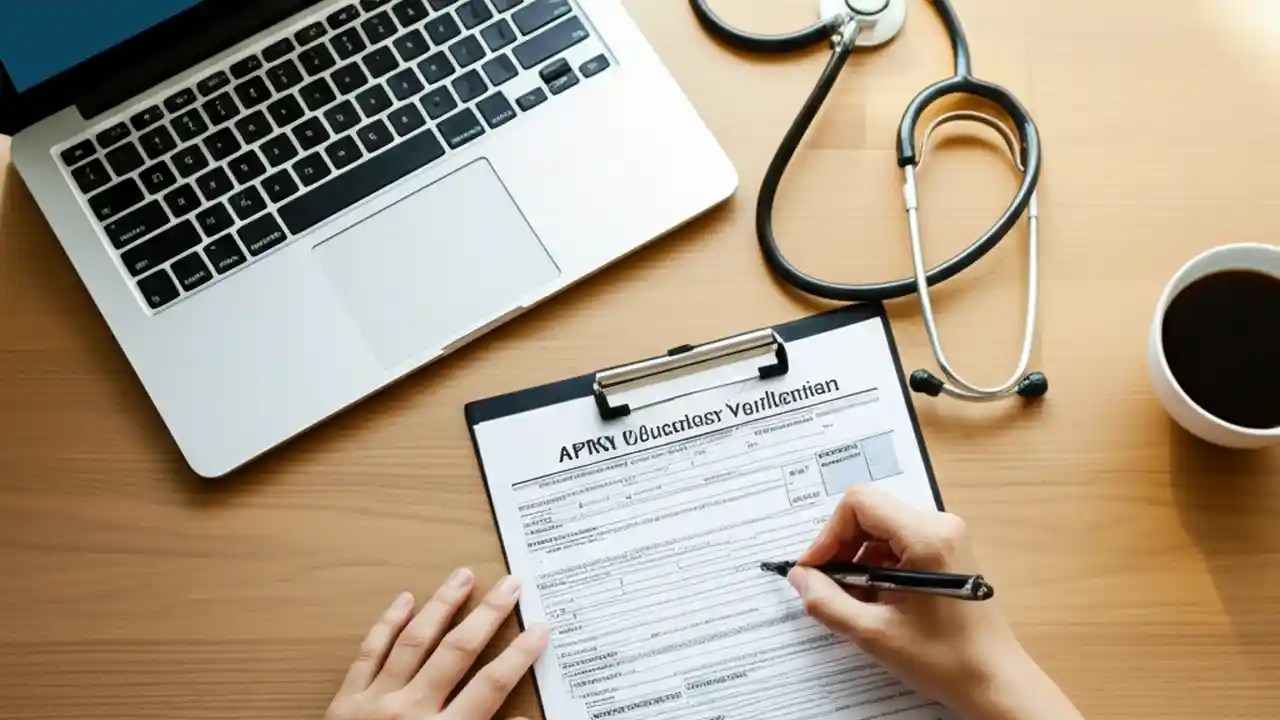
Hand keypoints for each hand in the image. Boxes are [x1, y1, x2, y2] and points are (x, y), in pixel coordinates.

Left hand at [326, 569, 548, 719]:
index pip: (491, 687)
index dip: (519, 656)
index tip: (540, 628)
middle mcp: (411, 712)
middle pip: (457, 652)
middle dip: (488, 614)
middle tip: (511, 584)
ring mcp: (375, 703)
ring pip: (414, 641)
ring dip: (441, 605)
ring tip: (463, 575)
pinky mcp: (344, 702)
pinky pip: (368, 653)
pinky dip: (387, 624)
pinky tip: (404, 599)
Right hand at [788, 486, 1082, 719]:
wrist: (993, 681)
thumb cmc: (945, 660)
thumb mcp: (874, 634)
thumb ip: (827, 602)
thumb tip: (800, 577)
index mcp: (927, 536)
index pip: (859, 503)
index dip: (828, 534)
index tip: (815, 570)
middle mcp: (940, 525)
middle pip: (869, 514)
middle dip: (841, 549)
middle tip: (828, 587)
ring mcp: (946, 537)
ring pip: (881, 530)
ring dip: (858, 560)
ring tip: (854, 600)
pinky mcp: (947, 551)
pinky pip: (898, 544)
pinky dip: (877, 567)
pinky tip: (875, 600)